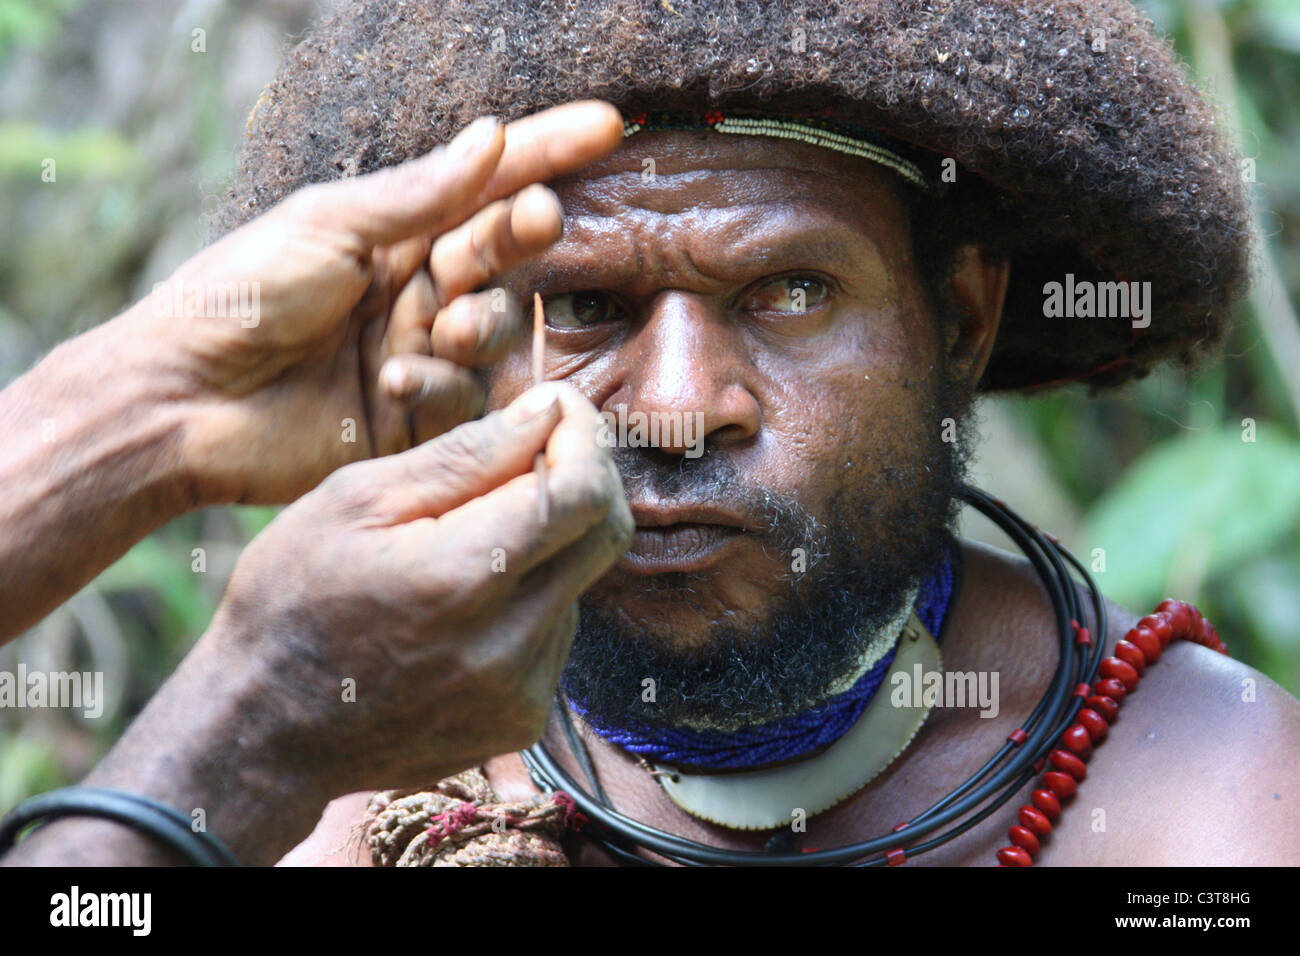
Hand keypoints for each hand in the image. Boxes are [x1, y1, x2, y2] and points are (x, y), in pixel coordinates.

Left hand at [152, 101, 623, 504]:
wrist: (181, 400)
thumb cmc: (240, 295)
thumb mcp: (327, 227)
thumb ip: (416, 195)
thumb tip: (491, 137)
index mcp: (392, 231)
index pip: (485, 182)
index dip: (546, 151)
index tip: (606, 127)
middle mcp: (415, 288)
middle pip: (500, 252)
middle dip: (523, 235)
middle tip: (538, 221)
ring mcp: (419, 351)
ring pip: (494, 328)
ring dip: (482, 319)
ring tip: (445, 322)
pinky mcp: (414, 417)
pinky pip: (464, 396)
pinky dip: (443, 382)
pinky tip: (399, 376)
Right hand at [201, 382, 631, 795]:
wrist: (264, 731)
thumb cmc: (291, 599)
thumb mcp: (355, 500)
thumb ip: (465, 455)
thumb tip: (549, 410)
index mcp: (459, 577)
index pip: (580, 492)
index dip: (583, 437)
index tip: (559, 407)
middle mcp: (505, 644)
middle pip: (606, 534)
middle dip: (584, 475)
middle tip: (535, 450)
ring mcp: (519, 691)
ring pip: (581, 580)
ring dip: (549, 540)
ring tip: (470, 536)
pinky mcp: (520, 720)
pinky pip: (556, 631)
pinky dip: (531, 596)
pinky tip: (467, 597)